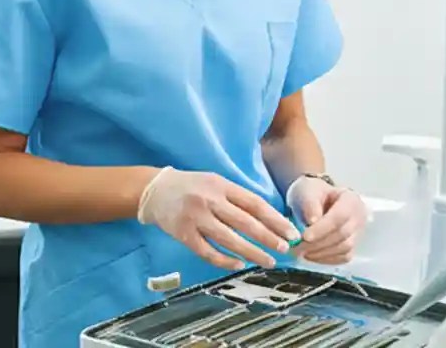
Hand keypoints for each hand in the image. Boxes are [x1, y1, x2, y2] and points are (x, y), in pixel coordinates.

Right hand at [137, 167, 300, 270]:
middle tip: (285, 249)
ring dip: (251, 252)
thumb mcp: (216, 182)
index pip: (254, 204)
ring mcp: (196, 218)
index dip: (274, 219)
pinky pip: (207, 251)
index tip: (290, 232)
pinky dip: (224, 260)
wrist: (155, 190)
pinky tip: (239, 264)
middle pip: (245, 222)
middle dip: (268, 238)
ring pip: (229, 239)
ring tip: (267, 261)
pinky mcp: (183, 234)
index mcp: (222, 186)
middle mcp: (210, 201)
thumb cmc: (192, 187)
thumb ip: (238, 197)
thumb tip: (269, 218)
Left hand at [285, 176, 368, 264]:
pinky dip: (326, 259)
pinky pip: (343, 257)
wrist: (316, 200)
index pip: (340, 216)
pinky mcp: (352, 246)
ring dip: (321, 253)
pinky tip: (310, 255)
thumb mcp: (308, 191)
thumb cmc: (313, 193)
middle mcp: (359, 217)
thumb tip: (312, 221)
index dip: (323, 228)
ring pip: (344, 248)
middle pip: (342, 234)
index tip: (305, 236)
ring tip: (300, 252)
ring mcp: (357, 232)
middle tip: (296, 248)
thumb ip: (310, 204)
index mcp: (351, 200)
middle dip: (318, 243)